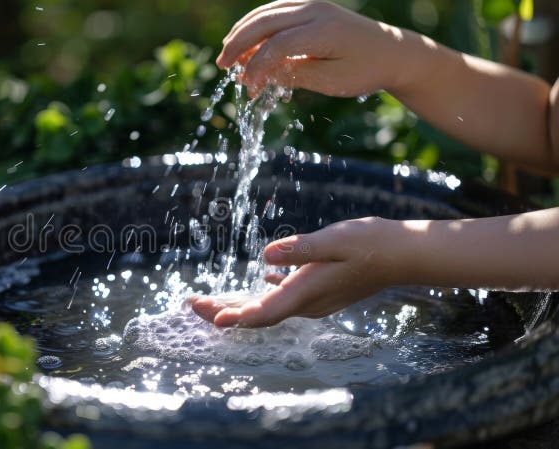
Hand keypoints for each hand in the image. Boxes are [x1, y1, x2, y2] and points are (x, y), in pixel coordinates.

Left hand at [190, 217, 402, 327]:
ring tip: (212, 299)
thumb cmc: (372, 243)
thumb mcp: (334, 239)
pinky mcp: (321, 291)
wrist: (405, 254)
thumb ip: (299, 249)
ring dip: (239, 303)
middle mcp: (308, 303)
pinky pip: (284, 297)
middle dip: (223, 310)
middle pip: (258, 314)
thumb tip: (264, 256)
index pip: (263, 312)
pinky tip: (262, 278)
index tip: (208, 315)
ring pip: (268, 307)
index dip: (233, 315)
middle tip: (192, 305)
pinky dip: (264, 293)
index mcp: (307, 292)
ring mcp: (315, 300)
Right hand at [218, 1, 422, 97]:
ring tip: (227, 54)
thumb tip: (258, 75)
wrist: (392, 51)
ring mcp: (312, 4)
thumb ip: (293, 75)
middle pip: (264, 22)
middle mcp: (315, 10)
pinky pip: (274, 11)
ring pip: (265, 12)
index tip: (247, 87)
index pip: (277, 45)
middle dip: (239, 43)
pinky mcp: (310, 7)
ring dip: (242, 32)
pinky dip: (255, 26)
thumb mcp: (329, 80)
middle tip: (222, 65)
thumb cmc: (364, 70)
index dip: (256, 66)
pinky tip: (244, 41)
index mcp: (323, 30)